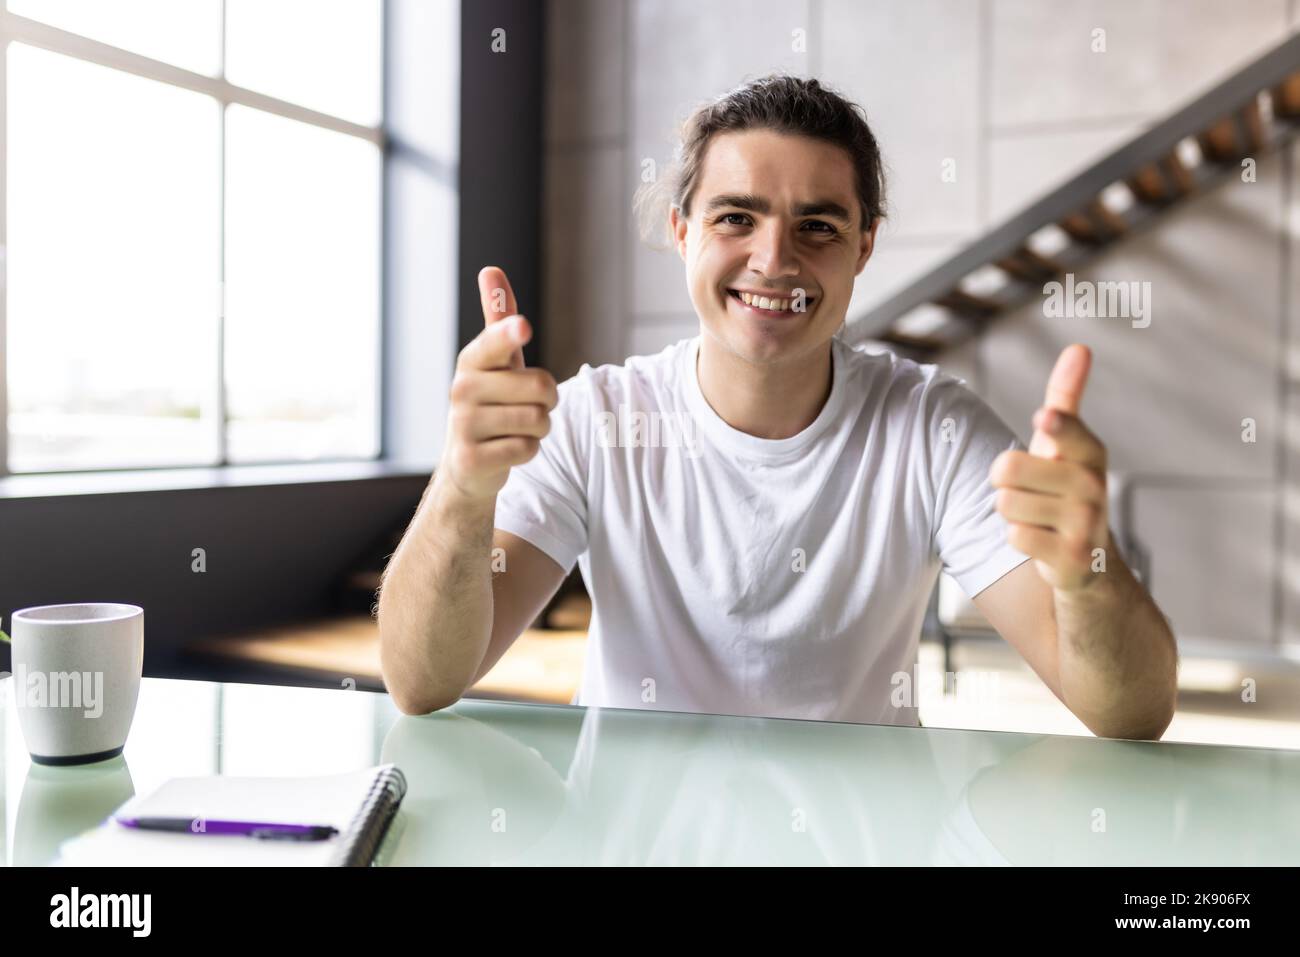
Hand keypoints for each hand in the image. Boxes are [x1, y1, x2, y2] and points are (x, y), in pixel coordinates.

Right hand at [440, 266, 557, 501]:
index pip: (496, 341)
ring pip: (538, 420)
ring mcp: (463, 426)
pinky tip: (507, 449)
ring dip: (538, 428)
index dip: (510, 334)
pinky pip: (528, 449)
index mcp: (471, 360)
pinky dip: (527, 451)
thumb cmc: (492, 401)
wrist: (467, 462)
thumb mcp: (498, 360)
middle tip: (526, 405)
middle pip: (541, 387)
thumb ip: (498, 319)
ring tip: (515, 428)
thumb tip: (491, 270)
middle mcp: (462, 389)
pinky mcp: (471, 459)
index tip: (524, 327)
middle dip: (547, 401)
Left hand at [989, 344, 1109, 591]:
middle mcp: (1093, 486)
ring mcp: (1086, 524)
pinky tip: (1041, 540)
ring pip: (1005, 504)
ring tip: (1037, 516)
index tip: (1045, 418)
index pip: (1066, 431)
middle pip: (1008, 468)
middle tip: (1028, 490)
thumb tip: (1079, 347)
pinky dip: (1018, 538)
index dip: (1055, 426)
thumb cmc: (1064, 488)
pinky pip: (1015, 536)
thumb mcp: (1064, 444)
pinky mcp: (1072, 558)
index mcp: (1089, 453)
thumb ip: (1067, 397)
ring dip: (1010, 512)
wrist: (1090, 560)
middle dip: (1004, 481)